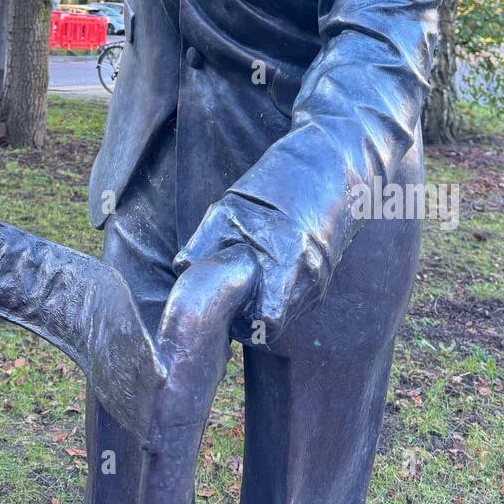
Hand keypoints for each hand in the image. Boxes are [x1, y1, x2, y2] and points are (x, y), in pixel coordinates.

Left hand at [174, 193, 329, 345]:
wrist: (315, 176)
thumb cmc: (267, 195)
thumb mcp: (226, 213)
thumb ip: (203, 244)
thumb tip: (182, 270)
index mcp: (287, 260)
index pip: (269, 321)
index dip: (245, 322)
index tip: (232, 309)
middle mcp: (309, 276)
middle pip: (276, 327)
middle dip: (254, 321)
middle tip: (237, 301)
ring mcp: (318, 284)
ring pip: (286, 320)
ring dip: (266, 311)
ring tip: (252, 286)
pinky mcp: (321, 287)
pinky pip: (296, 308)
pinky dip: (279, 302)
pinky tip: (269, 279)